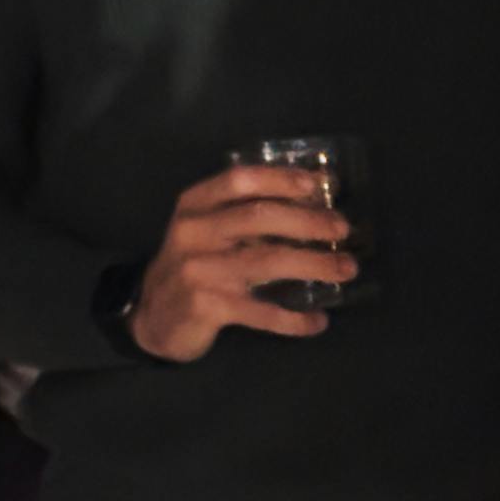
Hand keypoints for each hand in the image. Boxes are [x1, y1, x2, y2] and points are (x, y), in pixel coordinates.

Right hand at [127, 163, 352, 360]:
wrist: (152, 317)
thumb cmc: (191, 265)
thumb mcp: (203, 231)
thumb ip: (242, 216)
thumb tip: (311, 204)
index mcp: (194, 205)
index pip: (240, 181)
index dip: (281, 179)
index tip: (318, 183)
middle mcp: (194, 232)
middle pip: (259, 217)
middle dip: (309, 221)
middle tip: (342, 229)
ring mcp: (199, 270)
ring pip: (267, 261)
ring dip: (314, 264)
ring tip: (347, 269)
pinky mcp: (207, 307)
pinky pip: (262, 312)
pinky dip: (294, 319)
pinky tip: (318, 321)